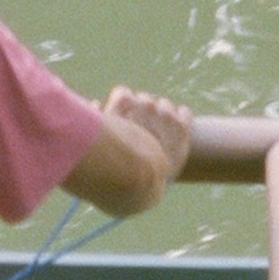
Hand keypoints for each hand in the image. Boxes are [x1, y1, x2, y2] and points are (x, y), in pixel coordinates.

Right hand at [78, 86, 198, 211]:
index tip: (123, 121)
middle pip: (145, 99)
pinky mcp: (182, 126)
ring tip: (156, 139)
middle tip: (139, 133)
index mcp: (123, 102)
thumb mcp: (95, 139)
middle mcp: (145, 104)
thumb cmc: (111, 164)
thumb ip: (93, 118)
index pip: (123, 93)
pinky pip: (184, 113)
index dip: (122, 108)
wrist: (140, 186)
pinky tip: (173, 137)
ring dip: (162, 118)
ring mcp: (165, 114)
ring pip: (165, 106)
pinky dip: (181, 121)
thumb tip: (96, 103)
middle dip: (142, 112)